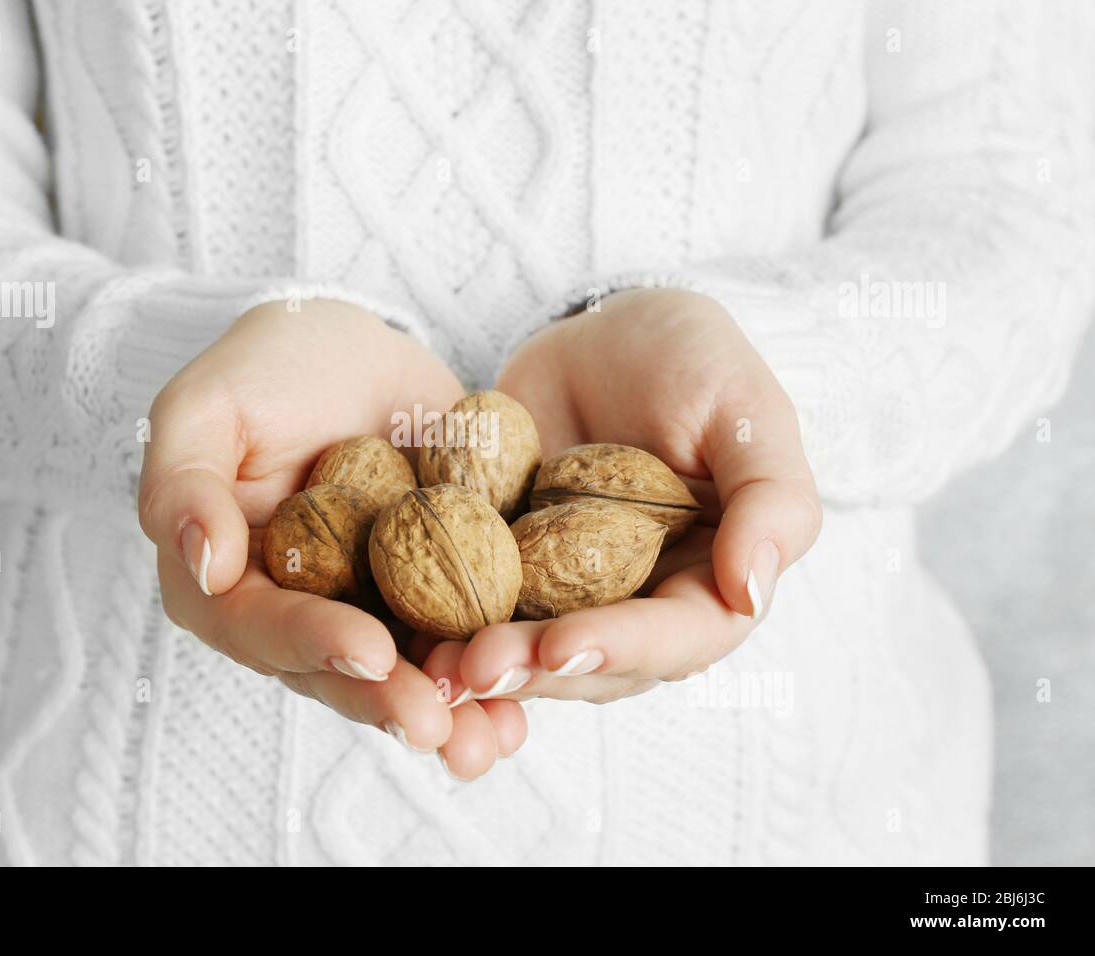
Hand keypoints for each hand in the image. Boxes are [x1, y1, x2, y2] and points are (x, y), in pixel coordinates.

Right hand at [138, 298, 526, 775]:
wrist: (348, 351)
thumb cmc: (261, 372)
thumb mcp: (203, 408)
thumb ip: (181, 484)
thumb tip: (202, 565)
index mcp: (229, 586)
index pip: (265, 628)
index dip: (315, 646)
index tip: (373, 655)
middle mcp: (298, 613)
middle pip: (340, 674)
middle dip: (391, 703)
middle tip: (441, 727)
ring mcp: (368, 608)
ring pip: (407, 673)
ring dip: (453, 711)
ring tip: (496, 736)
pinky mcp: (430, 590)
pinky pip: (462, 636)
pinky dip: (497, 666)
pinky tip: (537, 688)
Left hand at [424, 288, 821, 704]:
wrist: (602, 331)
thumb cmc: (693, 359)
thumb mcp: (746, 409)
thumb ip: (771, 498)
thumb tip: (752, 593)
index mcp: (710, 581)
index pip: (678, 637)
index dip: (622, 648)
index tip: (561, 646)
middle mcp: (640, 606)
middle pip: (594, 663)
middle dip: (535, 671)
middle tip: (473, 668)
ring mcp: (570, 595)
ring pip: (530, 651)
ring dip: (483, 665)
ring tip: (433, 667)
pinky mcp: (508, 572)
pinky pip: (476, 611)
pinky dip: (442, 630)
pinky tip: (403, 637)